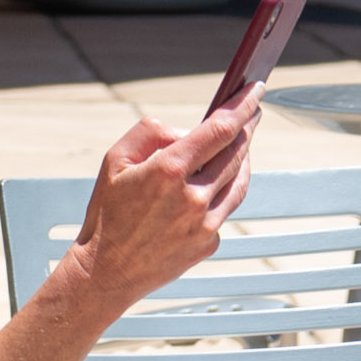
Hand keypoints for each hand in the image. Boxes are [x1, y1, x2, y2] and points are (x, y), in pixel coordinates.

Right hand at [59, 97, 257, 324]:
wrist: (105, 272)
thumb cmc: (107, 212)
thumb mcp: (115, 159)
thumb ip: (152, 132)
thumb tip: (188, 131)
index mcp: (168, 171)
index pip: (220, 129)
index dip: (243, 105)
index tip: (256, 89)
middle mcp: (193, 198)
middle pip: (236, 152)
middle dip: (246, 128)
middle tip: (251, 113)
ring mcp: (204, 224)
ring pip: (238, 181)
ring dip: (242, 159)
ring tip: (237, 145)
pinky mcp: (209, 244)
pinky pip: (224, 209)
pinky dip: (220, 193)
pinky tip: (208, 188)